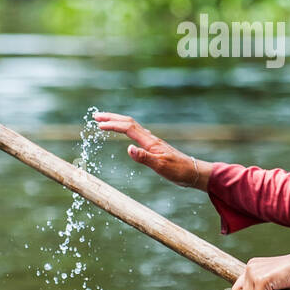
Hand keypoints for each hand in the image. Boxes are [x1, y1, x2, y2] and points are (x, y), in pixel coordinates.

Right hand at [92, 112, 208, 187]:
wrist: (193, 172)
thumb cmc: (178, 170)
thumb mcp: (160, 166)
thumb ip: (144, 158)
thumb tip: (128, 148)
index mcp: (150, 142)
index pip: (128, 128)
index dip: (113, 125)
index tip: (99, 125)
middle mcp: (151, 139)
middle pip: (129, 123)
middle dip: (112, 118)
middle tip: (96, 116)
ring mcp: (153, 142)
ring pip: (133, 126)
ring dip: (118, 122)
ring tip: (106, 122)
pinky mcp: (155, 147)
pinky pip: (137, 133)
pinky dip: (126, 128)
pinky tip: (126, 131)